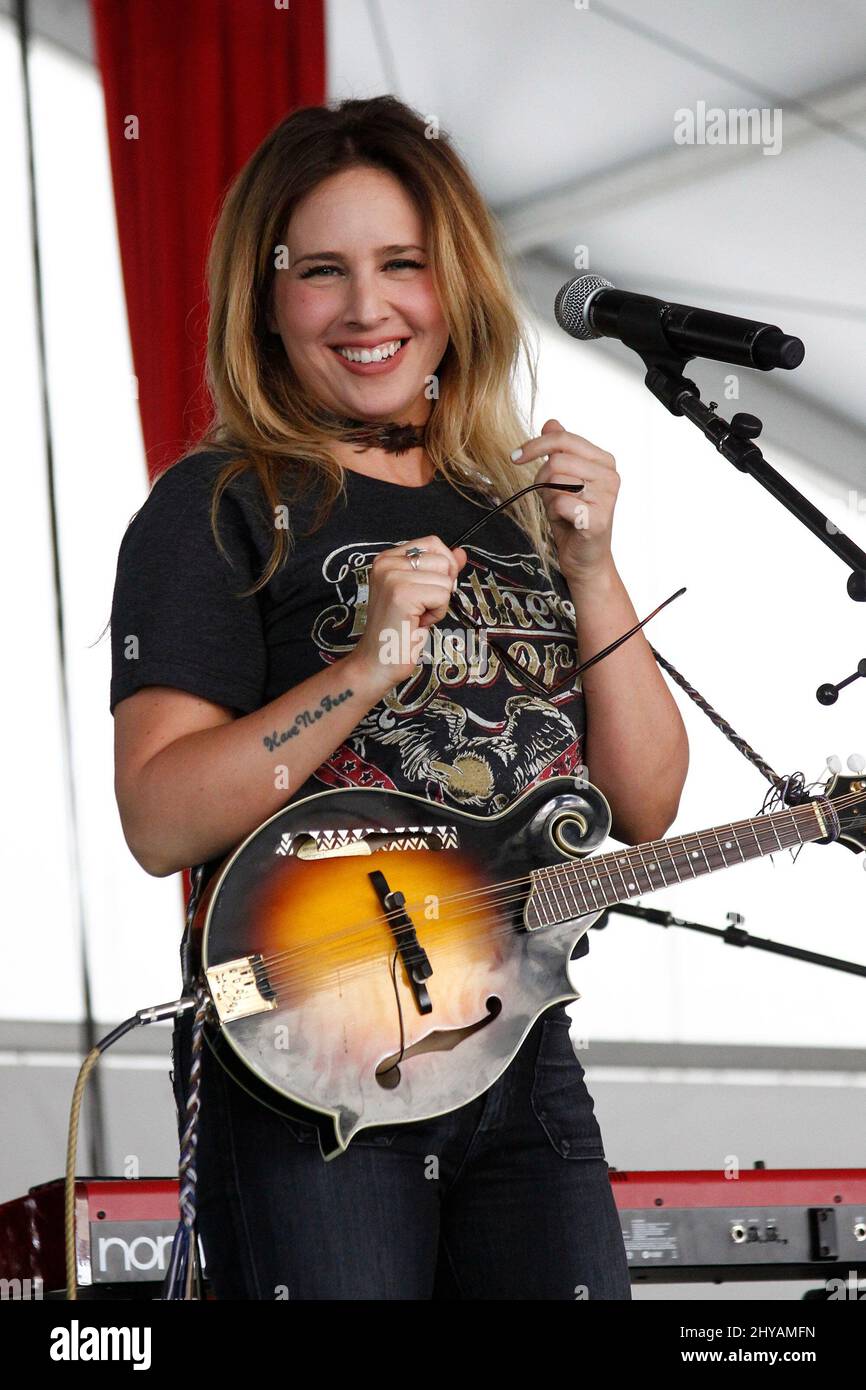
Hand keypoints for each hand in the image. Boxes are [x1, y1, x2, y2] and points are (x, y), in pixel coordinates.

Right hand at [352, 536, 467, 692]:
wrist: (378, 662)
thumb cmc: (399, 630)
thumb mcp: (422, 592)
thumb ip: (440, 570)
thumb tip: (461, 553)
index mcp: (386, 558)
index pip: (433, 543)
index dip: (443, 568)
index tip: (427, 591)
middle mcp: (385, 562)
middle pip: (443, 560)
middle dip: (441, 588)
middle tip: (418, 608)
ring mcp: (392, 576)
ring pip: (445, 580)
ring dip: (438, 604)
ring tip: (416, 616)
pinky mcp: (402, 594)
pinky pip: (443, 596)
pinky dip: (437, 614)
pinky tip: (417, 623)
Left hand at [511, 418, 619, 583]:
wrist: (585, 559)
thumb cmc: (573, 519)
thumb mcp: (562, 480)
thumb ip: (559, 451)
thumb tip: (551, 422)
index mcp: (603, 461)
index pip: (565, 439)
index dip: (536, 445)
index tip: (516, 456)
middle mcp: (610, 475)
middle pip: (557, 459)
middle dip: (542, 478)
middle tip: (549, 497)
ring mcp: (607, 497)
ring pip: (556, 479)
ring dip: (549, 497)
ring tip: (561, 510)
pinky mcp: (598, 518)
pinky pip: (560, 503)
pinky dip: (554, 513)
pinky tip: (566, 522)